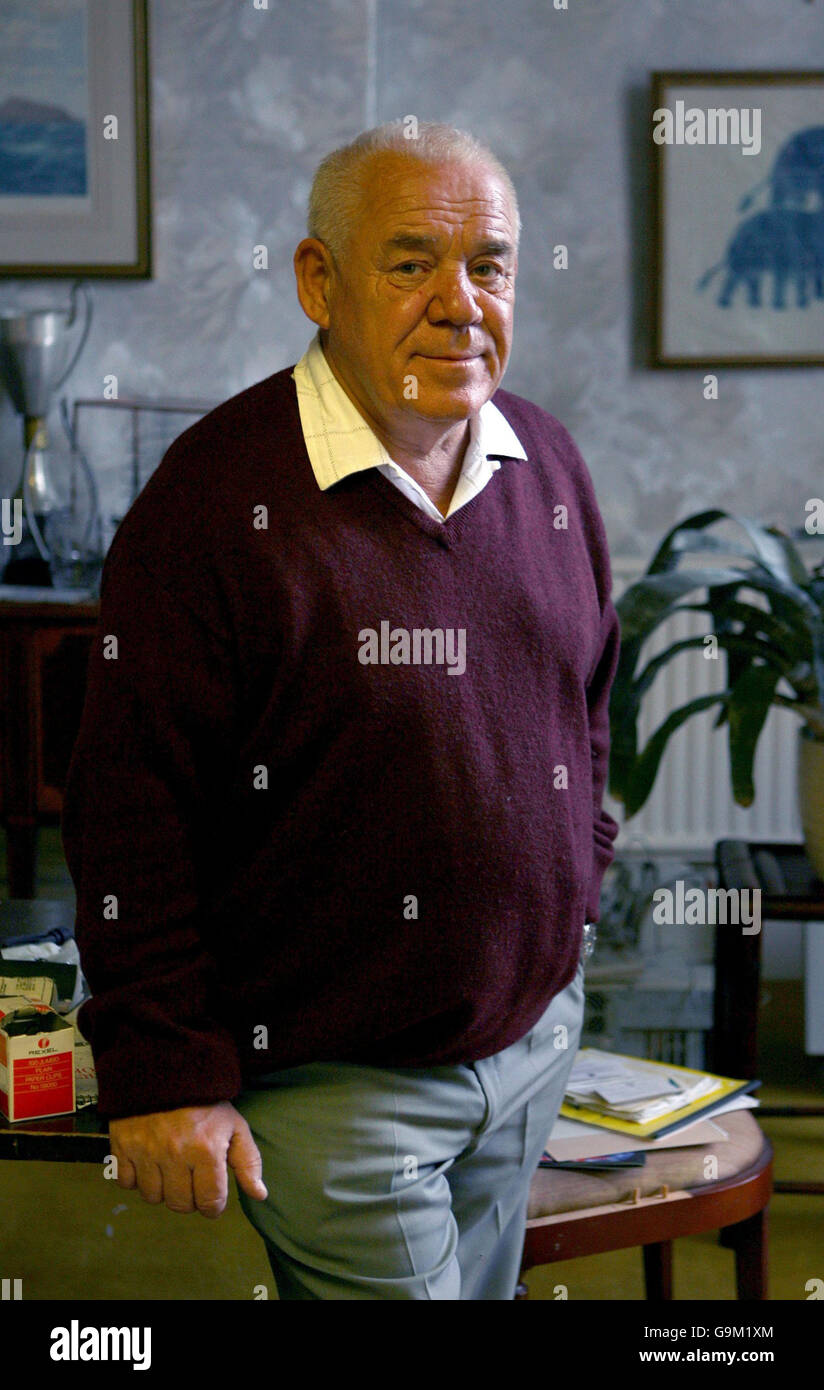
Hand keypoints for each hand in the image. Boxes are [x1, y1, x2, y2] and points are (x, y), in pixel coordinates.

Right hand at [108, 1102, 267, 1217]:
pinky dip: (135, 1178)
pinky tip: (148, 1162)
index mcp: (206, 1151)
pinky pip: (126, 1183)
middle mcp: (175, 1155)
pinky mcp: (122, 1146)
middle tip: (191, 1180)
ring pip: (153, 1197)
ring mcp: (146, 1151)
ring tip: (169, 1169)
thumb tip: (259, 1194)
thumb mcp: (234, 1125)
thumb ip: (248, 1161)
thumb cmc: (206, 1100)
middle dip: (189, 1198)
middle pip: (181, 1205)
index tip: (212, 1197)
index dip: (214, 1205)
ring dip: (162, 1189)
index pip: (210, 1202)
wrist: (166, 1067)